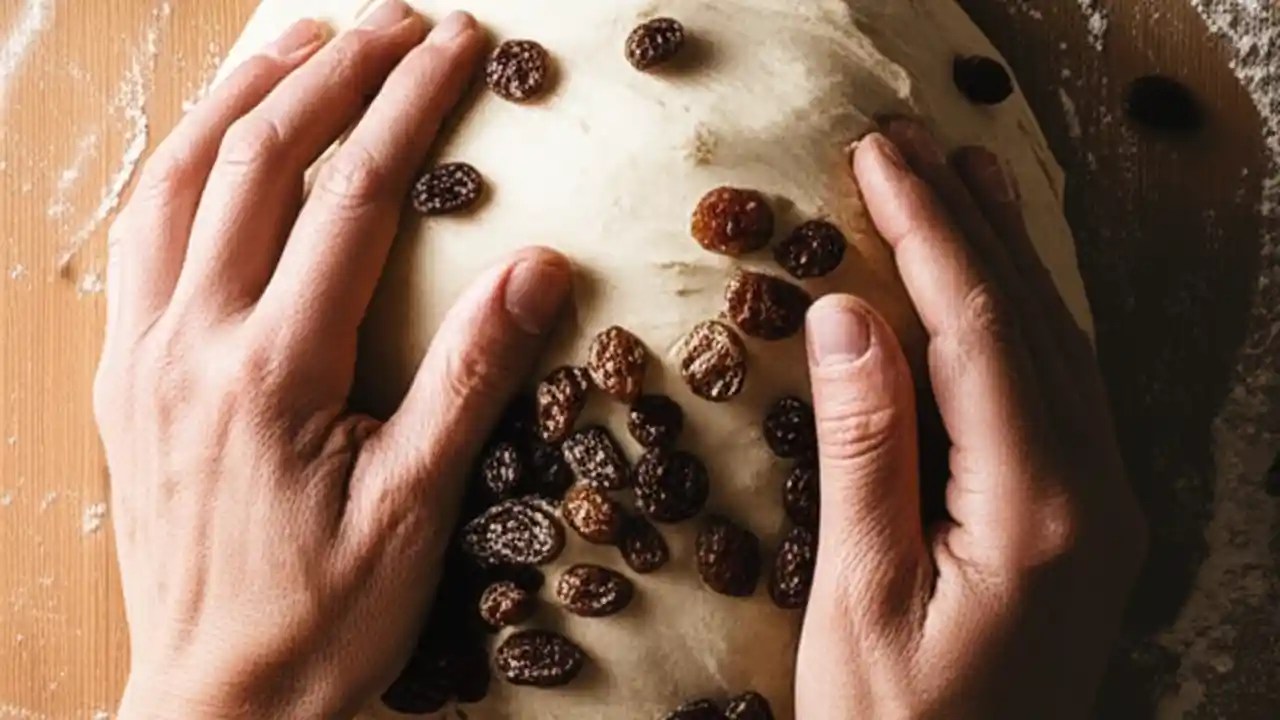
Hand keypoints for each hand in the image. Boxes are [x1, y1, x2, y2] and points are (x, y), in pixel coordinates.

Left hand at [93, 3, 570, 716]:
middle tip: (395, 19)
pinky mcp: (125, 375)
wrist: (217, 699)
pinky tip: (214, 141)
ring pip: (176, 182)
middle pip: (258, 161)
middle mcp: (193, 342)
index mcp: (276, 369)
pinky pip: (140, 235)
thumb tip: (535, 268)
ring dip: (240, 96)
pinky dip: (180, 164)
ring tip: (301, 40)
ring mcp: (145, 353)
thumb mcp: (417, 505)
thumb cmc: (324, 613)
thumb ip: (471, 376)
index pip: (353, 198)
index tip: (457, 45)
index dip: (410, 107)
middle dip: (334, 72)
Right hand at [796, 118, 1146, 718]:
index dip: (925, 232)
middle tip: (911, 142)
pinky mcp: (1082, 523)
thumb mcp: (859, 598)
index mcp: (1037, 508)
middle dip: (966, 223)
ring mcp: (1099, 508)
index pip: (977, 330)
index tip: (876, 158)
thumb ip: (864, 451)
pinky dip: (1018, 321)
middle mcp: (1091, 494)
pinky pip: (1057, 390)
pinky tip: (994, 291)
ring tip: (960, 181)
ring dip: (1001, 259)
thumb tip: (848, 315)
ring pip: (1053, 348)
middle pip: (1028, 321)